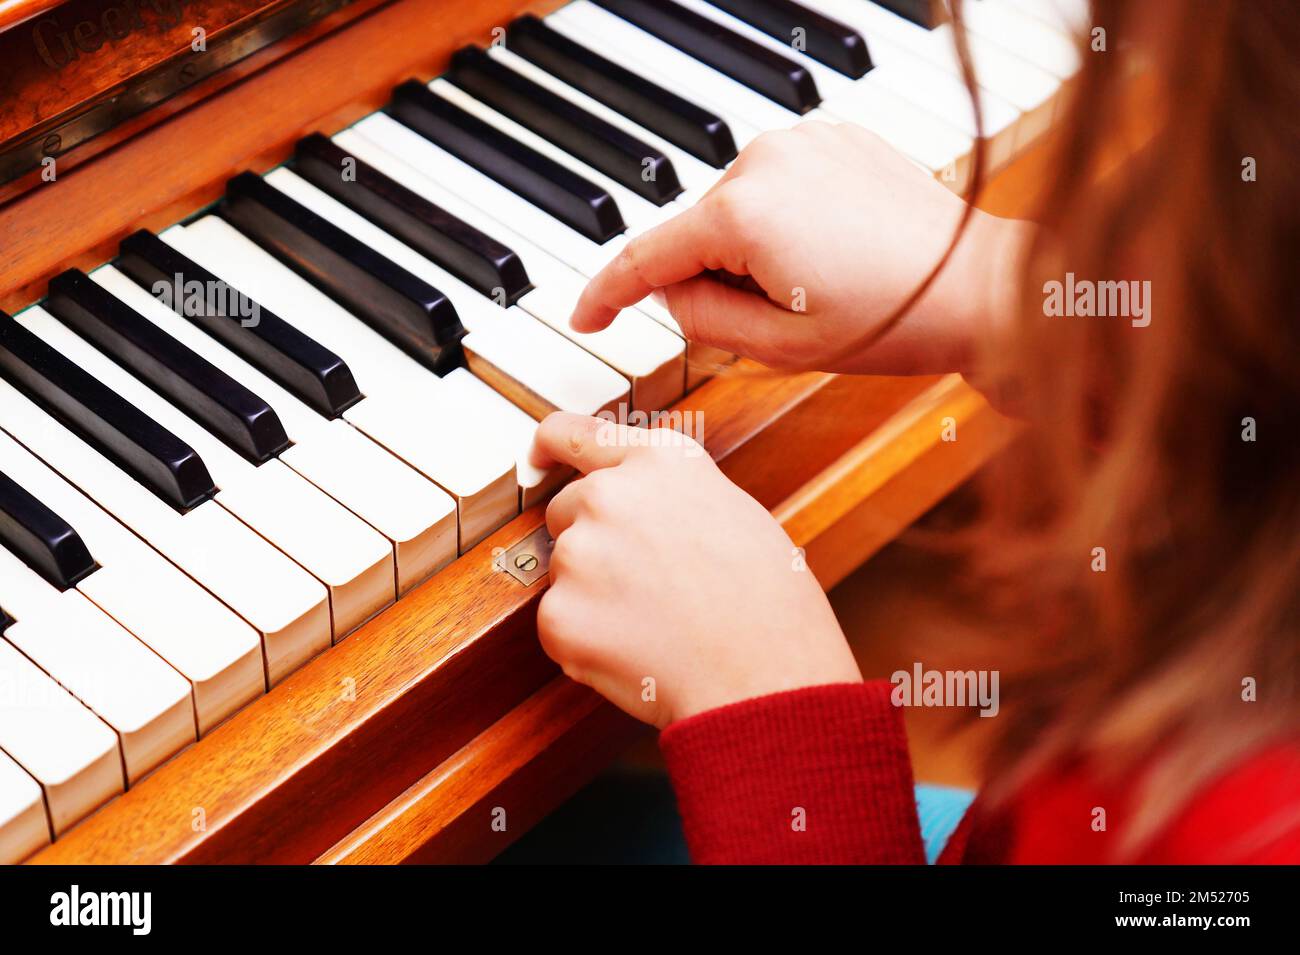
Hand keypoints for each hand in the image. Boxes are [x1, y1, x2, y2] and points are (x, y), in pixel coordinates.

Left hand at [530, 412, 861, 728]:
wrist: (764, 674)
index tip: (539, 457)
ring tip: (658, 625)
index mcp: (658, 462)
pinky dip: (587, 644)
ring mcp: (578, 553)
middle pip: (566, 511)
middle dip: (593, 543)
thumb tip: (643, 510)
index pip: (576, 433)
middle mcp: (609, 494)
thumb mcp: (732, 513)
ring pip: (565, 573)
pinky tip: (639, 653)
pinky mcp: (559, 614)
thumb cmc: (767, 603)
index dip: (551, 445)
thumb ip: (671, 496)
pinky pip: (560, 627)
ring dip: (593, 597)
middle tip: (647, 586)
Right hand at [570, 121, 1028, 375]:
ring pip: (737, 209)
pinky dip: (785, 222)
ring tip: (820, 284)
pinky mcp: (835, 136)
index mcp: (743, 214)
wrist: (981, 287)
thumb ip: (702, 318)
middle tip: (780, 319)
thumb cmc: (893, 323)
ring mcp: (803, 140)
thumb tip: (671, 291)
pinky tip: (832, 253)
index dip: (608, 293)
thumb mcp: (779, 346)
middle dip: (717, 279)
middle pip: (698, 233)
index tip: (586, 316)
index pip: (648, 256)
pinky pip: (777, 186)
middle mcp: (765, 159)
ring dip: (754, 250)